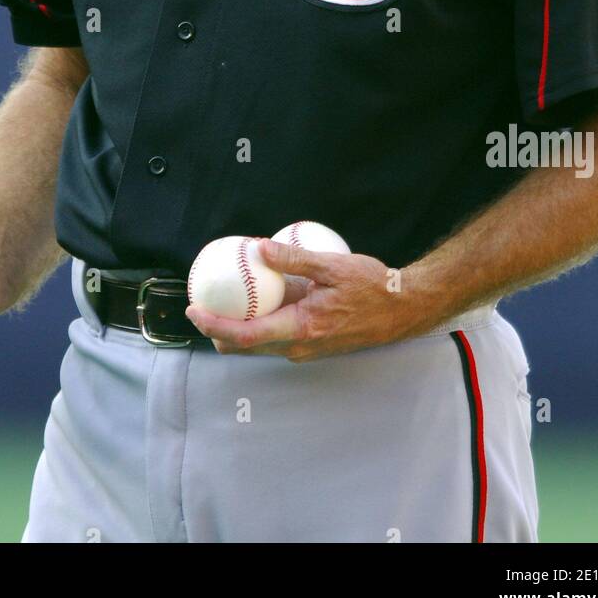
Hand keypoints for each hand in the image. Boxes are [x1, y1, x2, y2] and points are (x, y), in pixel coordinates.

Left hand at [184, 238, 423, 361]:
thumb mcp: (332, 266)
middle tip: (201, 304)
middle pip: (246, 347)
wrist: (403, 309)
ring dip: (238, 326)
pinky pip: (277, 336)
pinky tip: (259, 297)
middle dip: (218, 330)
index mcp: (302, 328)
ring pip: (260, 344)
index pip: (246, 335)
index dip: (215, 326)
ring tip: (224, 298)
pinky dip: (260, 321)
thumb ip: (293, 259)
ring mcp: (307, 349)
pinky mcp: (313, 344)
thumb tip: (258, 249)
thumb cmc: (372, 288)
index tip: (194, 311)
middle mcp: (300, 346)